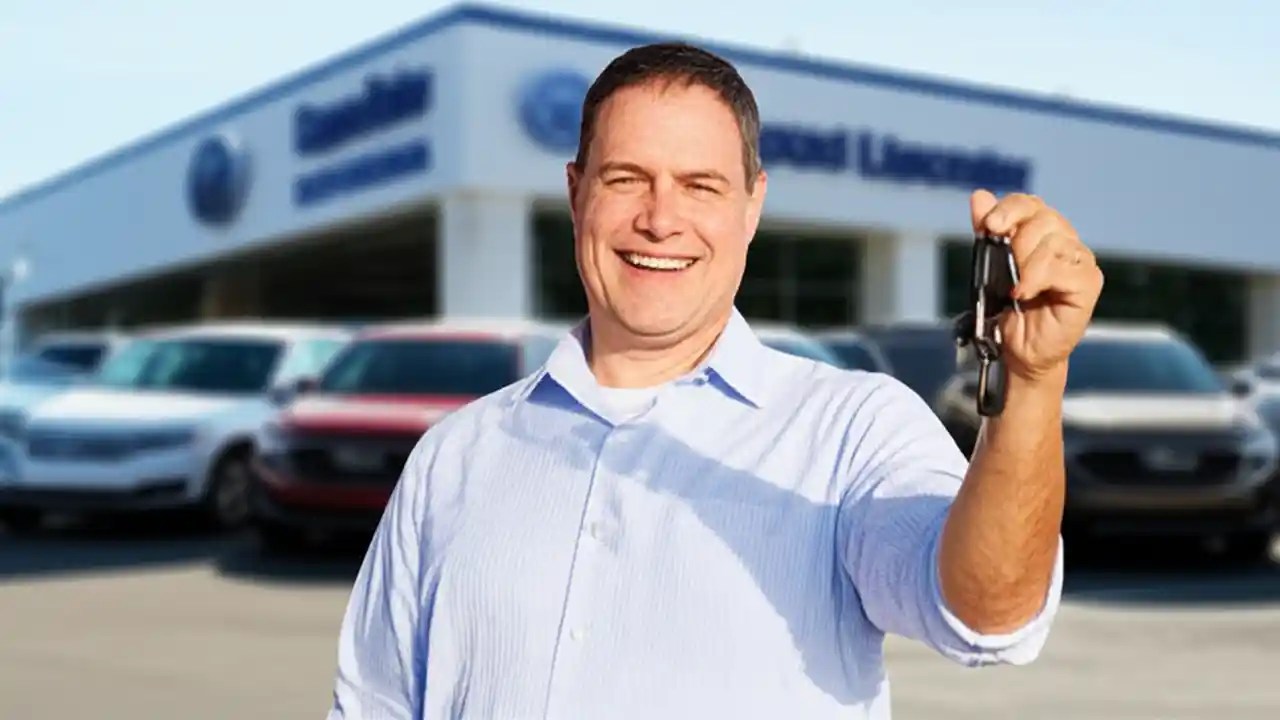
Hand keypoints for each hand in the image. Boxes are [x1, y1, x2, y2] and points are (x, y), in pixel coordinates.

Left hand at [970, 190, 1103, 384]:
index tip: (989, 226)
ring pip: (1053, 241)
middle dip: (1015, 239)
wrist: (1022, 349)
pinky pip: (1061, 268)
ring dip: (1024, 263)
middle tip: (1004, 267)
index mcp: (1044, 232)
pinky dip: (1036, 279)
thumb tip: (979, 195)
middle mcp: (1066, 241)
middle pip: (1044, 217)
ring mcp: (1080, 261)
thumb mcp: (990, 266)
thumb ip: (988, 232)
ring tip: (1014, 288)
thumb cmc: (1009, 310)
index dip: (1009, 209)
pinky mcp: (1088, 283)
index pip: (1030, 203)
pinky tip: (1024, 294)